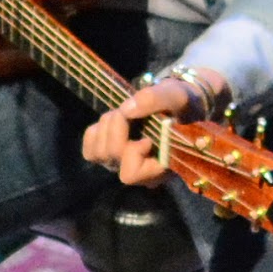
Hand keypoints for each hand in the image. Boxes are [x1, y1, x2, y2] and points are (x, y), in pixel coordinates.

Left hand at [80, 70, 227, 186]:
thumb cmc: (183, 105)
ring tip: (126, 115)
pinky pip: (89, 147)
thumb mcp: (177, 96)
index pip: (130, 174)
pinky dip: (97, 131)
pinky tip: (115, 122)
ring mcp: (123, 166)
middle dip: (117, 127)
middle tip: (133, 112)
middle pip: (111, 156)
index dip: (133, 152)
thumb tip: (127, 109)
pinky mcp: (109, 155)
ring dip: (107, 126)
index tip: (148, 137)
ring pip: (97, 153)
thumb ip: (157, 100)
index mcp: (159, 168)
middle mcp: (139, 174)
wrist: (179, 105)